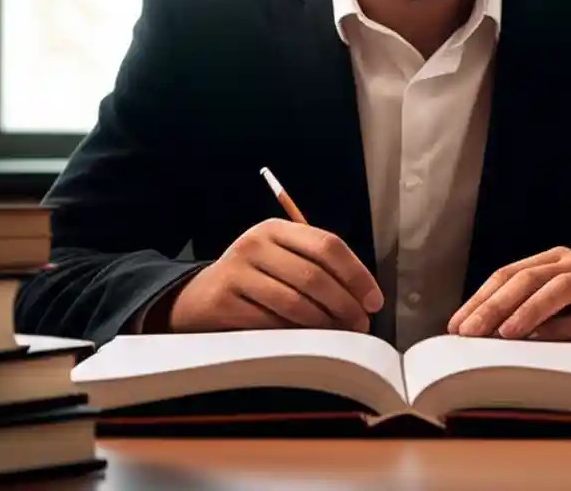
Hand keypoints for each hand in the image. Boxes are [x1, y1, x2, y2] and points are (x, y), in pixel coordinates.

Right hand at [162, 219, 383, 333]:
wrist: (196, 297)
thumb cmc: (252, 280)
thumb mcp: (279, 260)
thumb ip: (316, 268)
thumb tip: (362, 299)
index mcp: (275, 228)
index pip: (328, 245)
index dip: (357, 275)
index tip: (373, 301)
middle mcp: (255, 244)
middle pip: (315, 276)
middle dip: (345, 305)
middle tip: (360, 325)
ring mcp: (237, 272)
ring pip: (296, 303)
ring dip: (325, 324)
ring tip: (339, 335)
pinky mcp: (224, 302)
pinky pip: (272, 324)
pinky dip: (296, 336)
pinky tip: (307, 341)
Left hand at [446, 247, 570, 341]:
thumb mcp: (560, 305)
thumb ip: (527, 310)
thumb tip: (481, 332)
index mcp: (554, 260)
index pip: (508, 274)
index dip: (479, 299)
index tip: (457, 325)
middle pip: (527, 278)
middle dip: (493, 306)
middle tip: (470, 332)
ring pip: (559, 289)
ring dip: (528, 311)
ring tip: (504, 334)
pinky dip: (566, 325)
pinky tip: (544, 339)